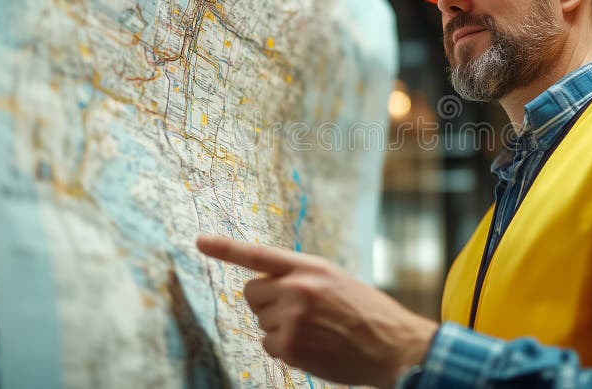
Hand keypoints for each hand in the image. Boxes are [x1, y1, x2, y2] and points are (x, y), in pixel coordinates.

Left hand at [196, 235, 438, 387]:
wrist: (392, 344)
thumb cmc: (367, 313)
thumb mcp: (337, 280)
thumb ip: (303, 278)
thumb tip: (268, 288)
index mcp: (311, 266)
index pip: (260, 254)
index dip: (226, 248)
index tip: (200, 241)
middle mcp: (297, 287)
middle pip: (252, 291)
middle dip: (266, 303)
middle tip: (296, 313)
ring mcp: (291, 316)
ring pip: (260, 321)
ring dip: (279, 328)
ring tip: (314, 331)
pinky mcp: (289, 344)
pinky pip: (268, 344)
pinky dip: (284, 349)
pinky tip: (312, 347)